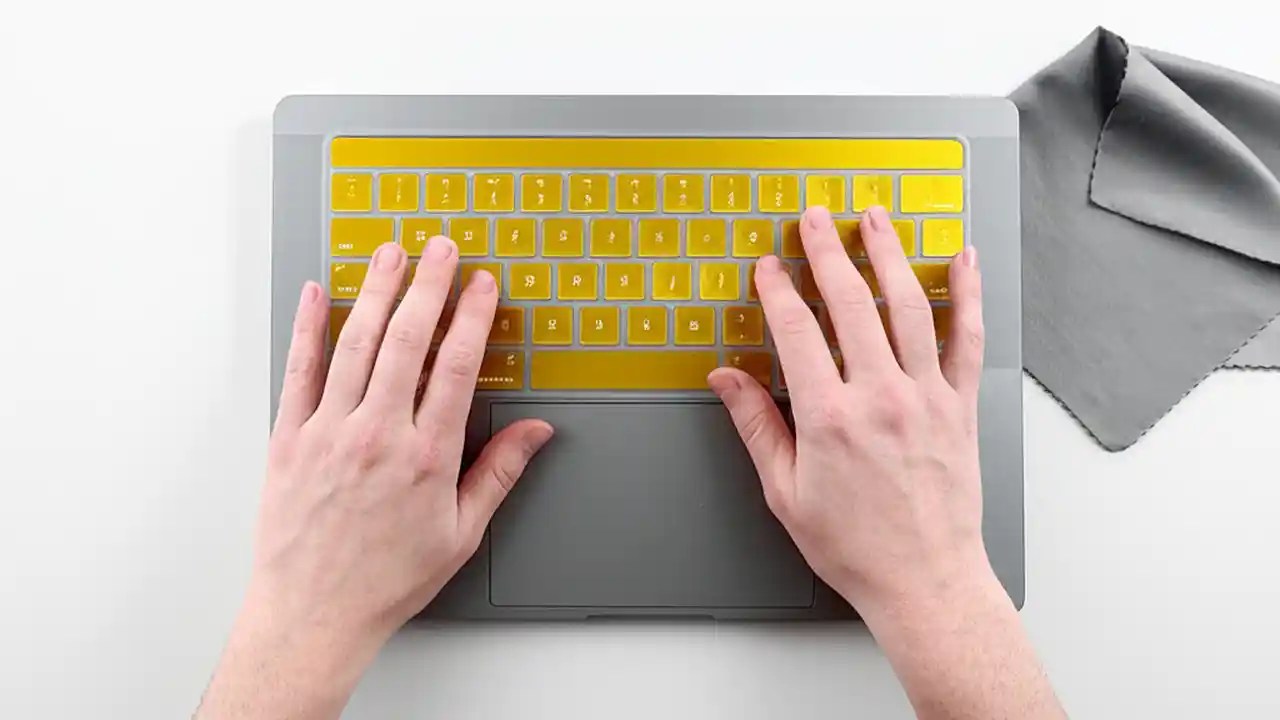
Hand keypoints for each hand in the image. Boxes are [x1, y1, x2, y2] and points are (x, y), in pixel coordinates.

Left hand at [197, 237, 552, 718]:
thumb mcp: (460, 534)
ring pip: (355, 343)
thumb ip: (498, 473)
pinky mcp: (288, 438)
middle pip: (407, 340)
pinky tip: (317, 294)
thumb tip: (536, 433)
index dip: (473, 316)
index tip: (483, 284)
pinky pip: (299, 371)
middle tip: (442, 247)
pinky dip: (308, 328)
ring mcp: (328, 432)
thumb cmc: (386, 580)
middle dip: (429, 285)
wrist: (313, 615)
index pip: (457, 366)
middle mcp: (377, 434)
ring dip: (376, 290)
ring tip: (390, 252)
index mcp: (426, 456)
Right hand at [710, 206, 1062, 719]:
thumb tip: (727, 378)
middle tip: (813, 218)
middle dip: (826, 252)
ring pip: (908, 306)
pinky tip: (962, 261)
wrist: (924, 581)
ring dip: (889, 254)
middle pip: (851, 303)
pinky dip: (967, 296)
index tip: (767, 266)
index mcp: (829, 417)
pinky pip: (967, 338)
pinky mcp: (960, 406)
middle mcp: (880, 397)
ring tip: (874, 217)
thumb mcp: (786, 491)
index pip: (797, 331)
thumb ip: (757, 425)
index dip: (777, 290)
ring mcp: (926, 396)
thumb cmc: (854, 546)